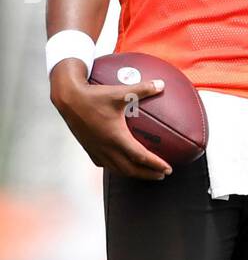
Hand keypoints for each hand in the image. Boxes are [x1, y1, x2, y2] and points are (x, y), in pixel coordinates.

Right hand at [50, 63, 172, 179]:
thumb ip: (142, 89)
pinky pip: (105, 164)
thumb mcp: (120, 92)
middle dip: (148, 174)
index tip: (168, 169)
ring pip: (117, 169)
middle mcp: (106, 148)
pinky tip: (121, 165)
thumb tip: (162, 84)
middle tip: (162, 175)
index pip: (140, 157)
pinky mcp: (89, 148)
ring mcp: (96, 150)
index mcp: (116, 138)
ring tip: (146, 173)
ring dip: (134, 174)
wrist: (67, 98)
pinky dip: (117, 168)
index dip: (155, 164)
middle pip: (130, 169)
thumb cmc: (94, 95)